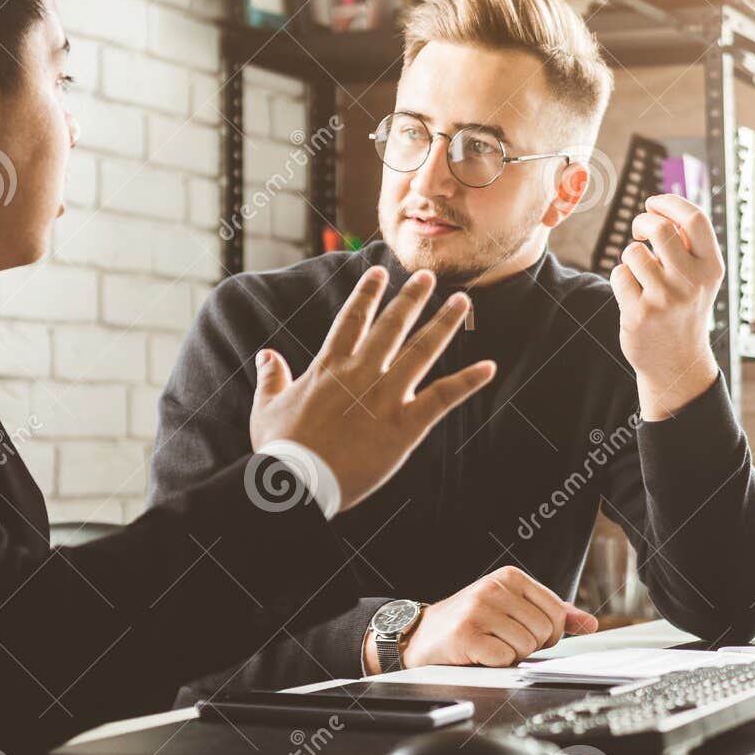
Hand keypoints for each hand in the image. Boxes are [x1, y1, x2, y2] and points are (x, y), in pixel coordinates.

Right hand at [249, 266, 495, 512]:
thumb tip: (266, 355)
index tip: (379, 272)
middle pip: (392, 325)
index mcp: (329, 367)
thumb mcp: (267, 408)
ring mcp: (385, 396)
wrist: (297, 482)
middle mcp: (361, 373)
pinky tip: (488, 367)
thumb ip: (271, 378)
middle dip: (412, 298)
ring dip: (444, 323)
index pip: (352, 319)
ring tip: (462, 301)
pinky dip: (467, 382)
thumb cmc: (280, 450)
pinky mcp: (405, 425)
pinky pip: (442, 398)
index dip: (367, 294)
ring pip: (422, 350)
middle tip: (429, 276)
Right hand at [364, 566, 598, 673]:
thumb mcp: (512, 607)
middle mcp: (494, 587)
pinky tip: (478, 653)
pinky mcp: (466, 634)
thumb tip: (590, 624)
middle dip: (529, 646)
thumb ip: (552, 613)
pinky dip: (495, 663)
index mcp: (509, 576)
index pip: (557, 612)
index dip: (548, 633)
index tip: (525, 632)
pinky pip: (504, 659)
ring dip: (510, 655)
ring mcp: (478, 609)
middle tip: (503, 640)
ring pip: (525, 647)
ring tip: (489, 645)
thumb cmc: (471, 622)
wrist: (421, 635)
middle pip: (544, 632)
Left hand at [610, 193, 723, 420]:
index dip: (670, 202)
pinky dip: (621, 279)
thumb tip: (663, 206)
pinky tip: (632, 294)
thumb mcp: (699, 278)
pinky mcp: (640, 313)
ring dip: (630, 256)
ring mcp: (666, 299)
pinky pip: (619, 275)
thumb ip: (688, 244)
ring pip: (633, 252)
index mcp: (712, 268)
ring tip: (640, 272)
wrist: (677, 363)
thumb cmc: (684, 309)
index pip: (695, 219)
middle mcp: (692, 282)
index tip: (654, 203)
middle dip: (642, 222)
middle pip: (659, 228)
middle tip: (639, 230)